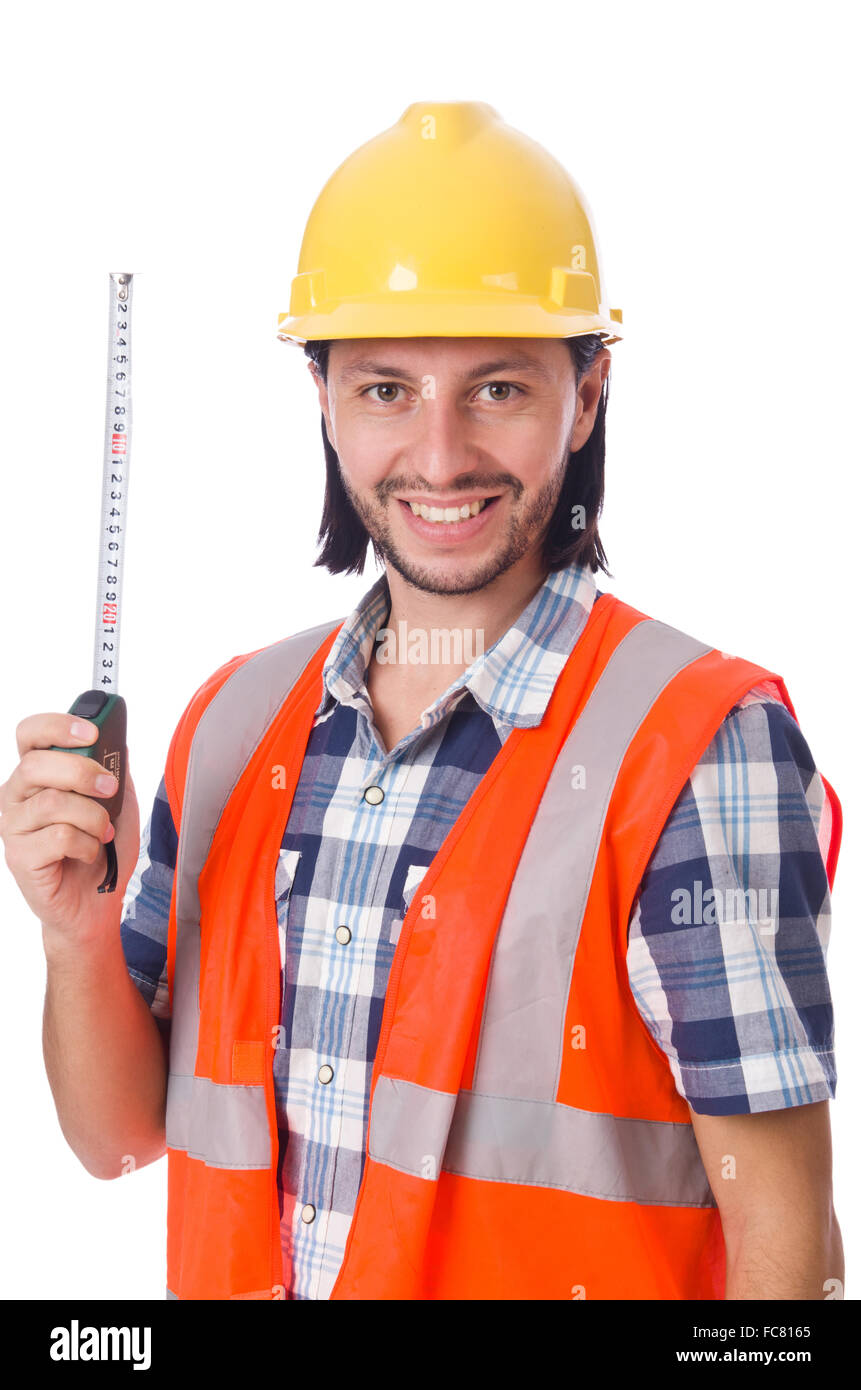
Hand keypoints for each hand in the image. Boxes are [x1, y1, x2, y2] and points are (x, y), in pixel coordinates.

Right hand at [0, 712, 140, 944]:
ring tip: (103, 833)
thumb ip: (114, 771)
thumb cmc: (102, 851)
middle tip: (108, 788)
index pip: (30, 735)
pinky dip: (87, 844)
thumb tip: (119, 742)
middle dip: (81, 772)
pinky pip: (59, 836)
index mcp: (38, 775)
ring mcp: (15, 826)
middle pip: (36, 765)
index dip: (56, 726)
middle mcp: (18, 796)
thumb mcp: (118, 803)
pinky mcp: (20, 856)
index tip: (90, 731)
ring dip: (92, 817)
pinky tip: (89, 852)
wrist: (96, 904)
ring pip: (53, 802)